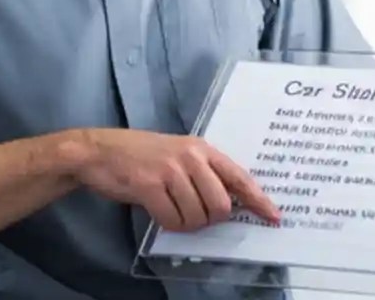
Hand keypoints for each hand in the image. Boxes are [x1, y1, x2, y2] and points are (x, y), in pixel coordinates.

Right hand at [74, 129, 280, 231]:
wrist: (100, 151)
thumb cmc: (141, 155)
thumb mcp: (178, 154)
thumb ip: (203, 173)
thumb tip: (228, 204)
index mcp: (202, 149)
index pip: (239, 177)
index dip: (258, 200)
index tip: (274, 216)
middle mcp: (191, 157)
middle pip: (221, 205)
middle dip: (210, 219)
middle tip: (192, 214)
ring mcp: (170, 170)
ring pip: (197, 217)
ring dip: (186, 224)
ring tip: (171, 209)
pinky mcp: (150, 186)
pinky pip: (172, 220)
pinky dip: (168, 224)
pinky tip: (158, 212)